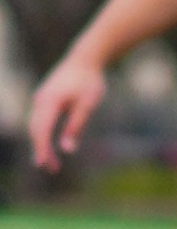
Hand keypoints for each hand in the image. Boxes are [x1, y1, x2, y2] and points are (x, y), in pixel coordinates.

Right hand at [28, 51, 106, 173]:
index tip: (45, 165)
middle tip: (52, 169)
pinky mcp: (44, 98)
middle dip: (42, 150)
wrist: (84, 58)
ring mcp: (40, 98)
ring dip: (41, 144)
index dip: (42, 149)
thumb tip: (67, 148)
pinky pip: (39, 120)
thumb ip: (76, 125)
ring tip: (51, 163)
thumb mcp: (88, 104)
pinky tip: (47, 145)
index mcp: (50, 101)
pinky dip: (42, 134)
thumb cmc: (89, 80)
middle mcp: (40, 100)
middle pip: (35, 130)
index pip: (42, 130)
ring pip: (36, 126)